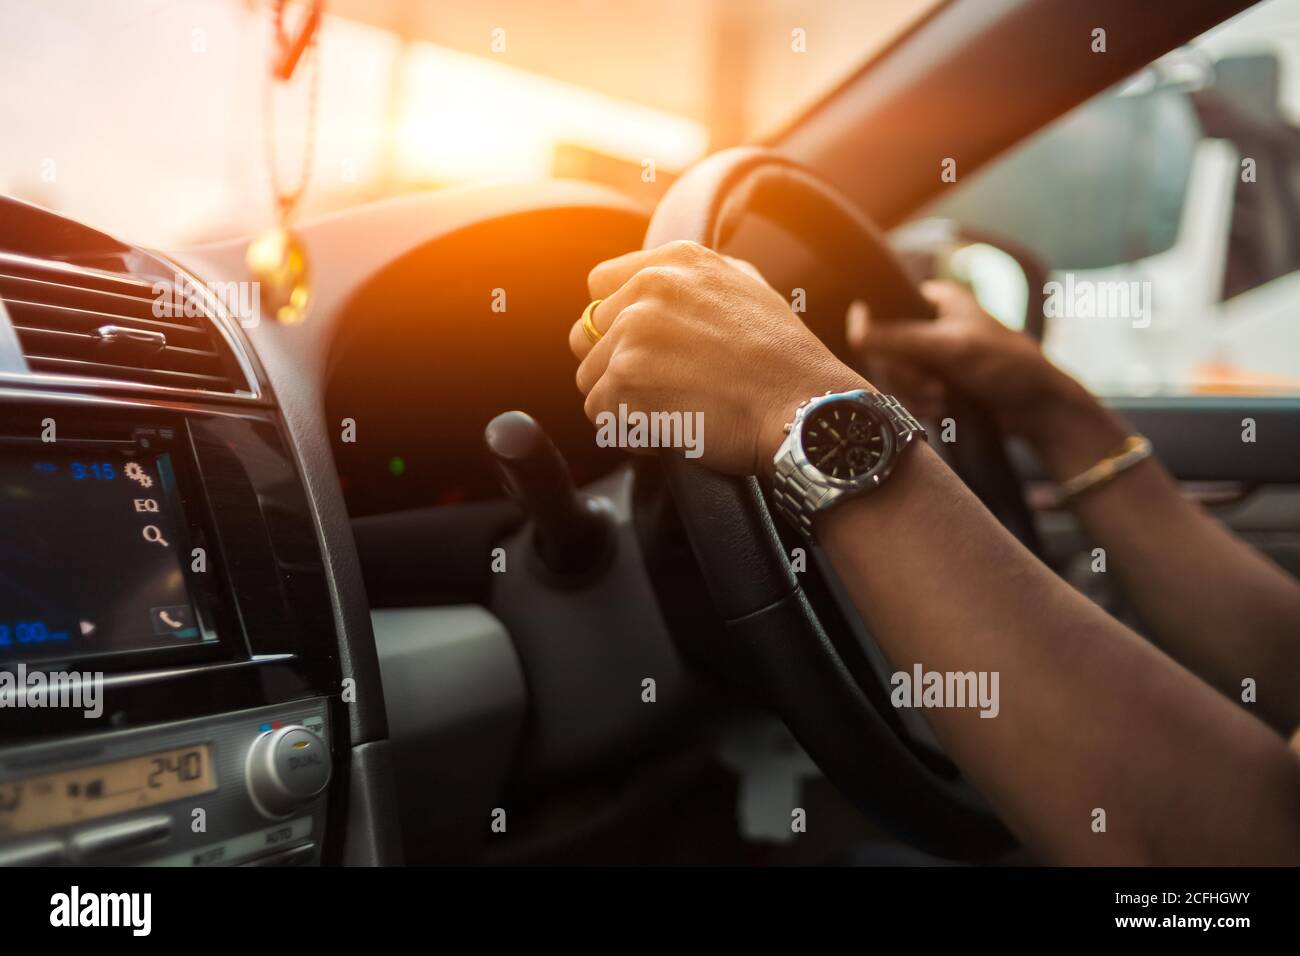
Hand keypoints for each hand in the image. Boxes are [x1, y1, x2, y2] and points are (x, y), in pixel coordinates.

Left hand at [569, 240, 865, 476]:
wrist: (802, 406)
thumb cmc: (784, 359)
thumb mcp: (747, 287)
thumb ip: (695, 279)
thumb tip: (660, 280)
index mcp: (675, 263)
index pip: (600, 286)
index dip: (616, 322)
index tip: (643, 348)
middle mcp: (649, 290)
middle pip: (587, 336)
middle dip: (617, 366)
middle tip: (660, 388)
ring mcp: (634, 334)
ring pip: (590, 378)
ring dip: (622, 403)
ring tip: (670, 411)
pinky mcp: (626, 380)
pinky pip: (600, 414)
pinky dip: (629, 432)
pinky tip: (668, 431)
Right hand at [851, 280, 1125, 478]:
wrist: (1040, 408)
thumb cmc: (1006, 366)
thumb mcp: (949, 347)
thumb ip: (898, 338)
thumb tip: (854, 327)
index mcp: (935, 300)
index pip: (882, 312)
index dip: (883, 341)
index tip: (903, 360)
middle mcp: (931, 324)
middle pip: (884, 351)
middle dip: (906, 375)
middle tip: (932, 384)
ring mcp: (933, 355)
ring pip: (895, 376)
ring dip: (915, 393)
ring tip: (943, 398)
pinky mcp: (937, 382)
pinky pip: (908, 394)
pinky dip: (921, 404)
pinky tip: (943, 407)